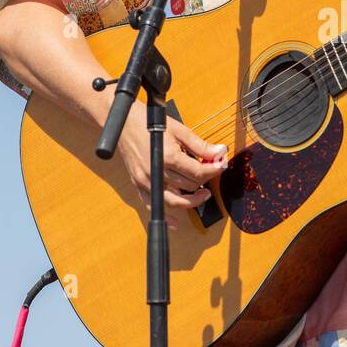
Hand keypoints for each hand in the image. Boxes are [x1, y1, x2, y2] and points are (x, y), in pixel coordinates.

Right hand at [117, 102, 228, 229]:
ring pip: (175, 201)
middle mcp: (157, 172)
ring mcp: (147, 182)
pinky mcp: (139, 186)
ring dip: (192, 201)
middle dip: (205, 180)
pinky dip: (166, 217)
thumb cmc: (150, 124)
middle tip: (212, 172)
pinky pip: (153, 207)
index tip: (221, 165)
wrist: (124, 124)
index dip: (214, 170)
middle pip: (189, 186)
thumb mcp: (179, 130)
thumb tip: (219, 153)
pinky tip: (176, 222)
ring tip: (204, 194)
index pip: (198, 172)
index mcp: (168, 157)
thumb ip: (200, 145)